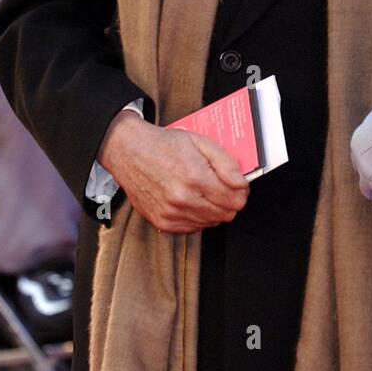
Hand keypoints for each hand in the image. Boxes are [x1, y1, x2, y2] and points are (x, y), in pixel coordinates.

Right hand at [97, 108, 249, 233]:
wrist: (129, 152)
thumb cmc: (163, 145)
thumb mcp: (201, 142)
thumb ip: (226, 162)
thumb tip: (241, 182)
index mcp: (195, 177)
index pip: (235, 199)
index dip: (241, 192)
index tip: (238, 185)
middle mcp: (183, 199)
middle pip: (225, 214)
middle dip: (230, 201)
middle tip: (222, 186)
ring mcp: (171, 213)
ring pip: (210, 223)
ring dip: (213, 209)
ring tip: (203, 190)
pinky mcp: (162, 222)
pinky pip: (193, 228)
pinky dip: (197, 217)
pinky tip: (191, 200)